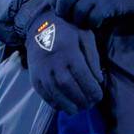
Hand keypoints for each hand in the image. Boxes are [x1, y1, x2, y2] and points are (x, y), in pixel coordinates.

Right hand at [23, 0, 102, 114]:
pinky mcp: (34, 76)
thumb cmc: (68, 30)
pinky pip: (44, 94)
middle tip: (90, 105)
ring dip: (68, 105)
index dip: (92, 90)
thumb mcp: (85, 36)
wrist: (40, 24)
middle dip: (82, 99)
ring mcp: (41, 70)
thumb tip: (98, 80)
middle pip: (69, 87)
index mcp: (69, 51)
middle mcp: (53, 62)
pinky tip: (63, 106)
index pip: (83, 76)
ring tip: (78, 109)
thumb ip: (93, 57)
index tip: (99, 96)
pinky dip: (54, 103)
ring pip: (55, 93)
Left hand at [52, 0, 133, 28]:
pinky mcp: (106, 5)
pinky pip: (92, 20)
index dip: (55, 0)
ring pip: (77, 12)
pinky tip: (98, 22)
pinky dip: (93, 24)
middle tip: (69, 17)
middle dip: (63, 11)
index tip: (58, 8)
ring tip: (86, 21)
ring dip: (80, 20)